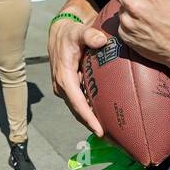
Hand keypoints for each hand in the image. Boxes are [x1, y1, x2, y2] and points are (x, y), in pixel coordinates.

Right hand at [48, 6, 107, 136]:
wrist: (59, 32)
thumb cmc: (70, 33)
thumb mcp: (78, 32)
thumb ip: (90, 35)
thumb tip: (102, 40)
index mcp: (64, 77)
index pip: (77, 102)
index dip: (88, 117)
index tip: (99, 130)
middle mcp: (62, 86)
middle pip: (78, 111)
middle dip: (91, 124)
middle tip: (110, 137)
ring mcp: (65, 89)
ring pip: (78, 109)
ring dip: (91, 120)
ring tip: (109, 132)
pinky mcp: (70, 88)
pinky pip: (80, 103)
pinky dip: (90, 111)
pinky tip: (104, 117)